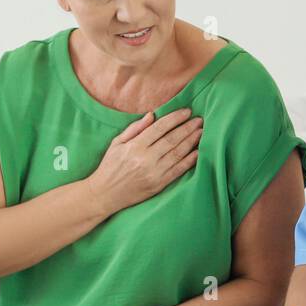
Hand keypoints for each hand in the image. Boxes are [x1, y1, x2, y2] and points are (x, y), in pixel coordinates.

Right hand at [87, 108, 202, 214]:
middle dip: (187, 128)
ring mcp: (154, 172)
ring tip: (201, 132)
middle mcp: (146, 158)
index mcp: (135, 146)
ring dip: (191, 142)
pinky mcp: (159, 184)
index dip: (175, 118)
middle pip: (172, 139)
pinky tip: (198, 152)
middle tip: (199, 120)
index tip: (186, 111)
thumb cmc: (110, 166)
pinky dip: (189, 161)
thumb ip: (135, 128)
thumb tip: (152, 115)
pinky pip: (178, 171)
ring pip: (177, 154)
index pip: (160, 128)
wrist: (105, 194)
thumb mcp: (117, 143)